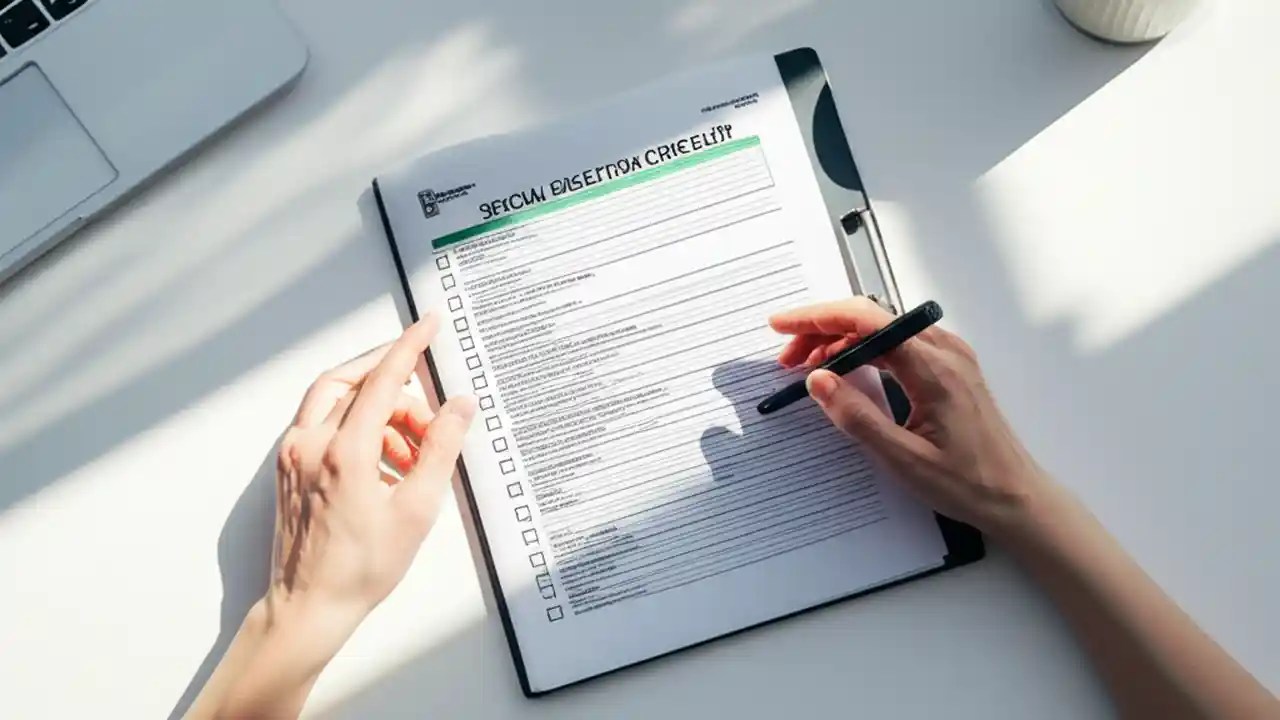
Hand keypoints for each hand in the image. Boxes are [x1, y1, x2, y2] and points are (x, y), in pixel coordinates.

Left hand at [269, 315, 476, 622]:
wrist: (310, 606)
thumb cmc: (361, 568)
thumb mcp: (418, 509)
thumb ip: (440, 449)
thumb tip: (459, 406)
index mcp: (344, 452)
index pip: (382, 379)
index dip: (410, 347)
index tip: (429, 325)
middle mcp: (310, 444)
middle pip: (353, 382)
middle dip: (395, 386)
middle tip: (429, 416)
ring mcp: (293, 454)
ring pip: (335, 400)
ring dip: (377, 409)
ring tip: (411, 451)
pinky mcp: (287, 467)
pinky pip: (323, 425)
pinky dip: (356, 427)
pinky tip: (384, 462)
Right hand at [770, 297, 1058, 540]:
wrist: (1016, 496)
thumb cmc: (969, 483)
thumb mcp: (903, 459)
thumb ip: (857, 417)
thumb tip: (819, 381)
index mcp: (935, 369)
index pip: (866, 321)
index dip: (818, 318)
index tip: (784, 325)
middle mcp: (945, 352)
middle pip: (871, 319)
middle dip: (822, 330)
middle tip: (787, 357)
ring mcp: (950, 357)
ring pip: (882, 330)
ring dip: (841, 340)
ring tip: (808, 367)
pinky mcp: (949, 368)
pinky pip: (898, 344)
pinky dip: (864, 350)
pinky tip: (845, 370)